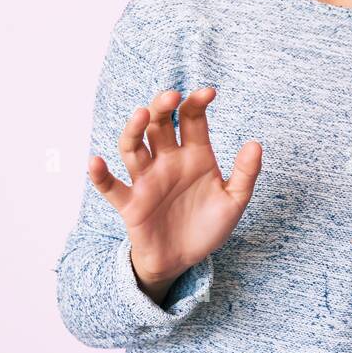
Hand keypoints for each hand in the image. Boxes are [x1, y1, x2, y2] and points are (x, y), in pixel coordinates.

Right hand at [88, 87, 262, 291]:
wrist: (185, 260)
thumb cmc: (208, 226)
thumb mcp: (234, 201)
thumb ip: (246, 174)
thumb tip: (256, 144)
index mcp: (195, 155)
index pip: (192, 120)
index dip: (197, 104)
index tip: (208, 92)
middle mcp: (168, 161)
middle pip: (159, 125)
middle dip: (162, 108)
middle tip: (171, 96)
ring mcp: (147, 180)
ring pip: (134, 148)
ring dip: (134, 130)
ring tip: (141, 115)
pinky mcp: (130, 203)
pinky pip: (111, 186)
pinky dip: (100, 175)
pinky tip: (95, 161)